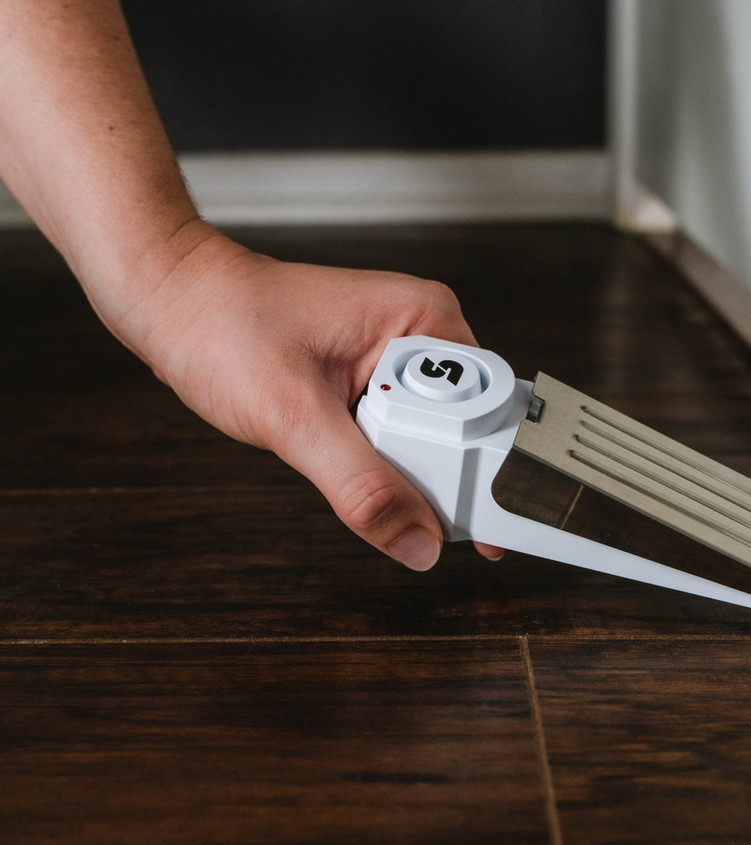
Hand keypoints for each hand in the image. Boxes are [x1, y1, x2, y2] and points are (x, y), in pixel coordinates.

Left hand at [111, 223, 502, 570]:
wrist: (169, 301)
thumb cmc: (223, 324)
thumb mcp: (295, 416)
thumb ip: (361, 485)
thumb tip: (417, 543)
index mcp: (427, 320)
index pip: (487, 409)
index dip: (478, 469)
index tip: (472, 523)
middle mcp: (421, 336)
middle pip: (463, 432)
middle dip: (431, 475)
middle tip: (389, 495)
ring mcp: (396, 359)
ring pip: (428, 443)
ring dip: (397, 471)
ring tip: (341, 456)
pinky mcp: (370, 380)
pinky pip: (397, 439)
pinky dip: (376, 464)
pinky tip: (340, 458)